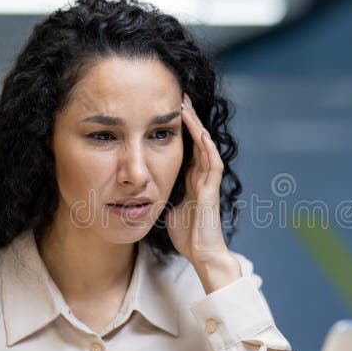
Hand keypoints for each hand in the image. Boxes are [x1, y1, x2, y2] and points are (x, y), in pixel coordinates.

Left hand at [166, 94, 241, 292]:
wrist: (202, 254)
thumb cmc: (187, 235)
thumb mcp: (167, 207)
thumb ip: (160, 194)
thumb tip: (140, 187)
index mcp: (191, 179)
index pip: (186, 146)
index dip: (179, 128)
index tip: (167, 109)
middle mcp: (201, 177)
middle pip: (197, 140)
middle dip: (188, 119)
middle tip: (178, 96)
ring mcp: (208, 182)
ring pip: (205, 146)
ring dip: (197, 126)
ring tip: (186, 106)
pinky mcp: (211, 191)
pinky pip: (212, 165)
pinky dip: (207, 148)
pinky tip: (200, 133)